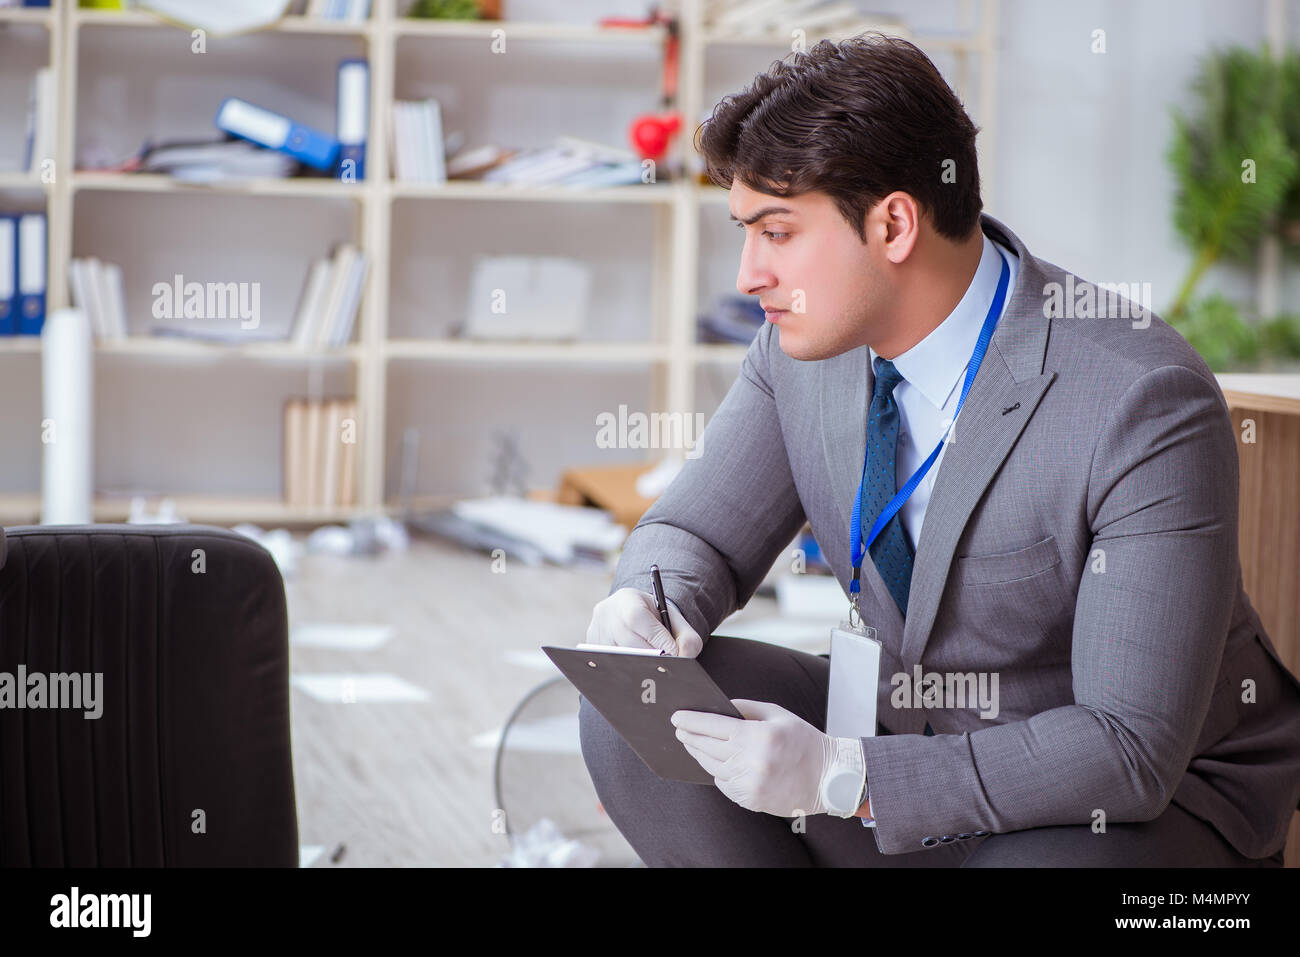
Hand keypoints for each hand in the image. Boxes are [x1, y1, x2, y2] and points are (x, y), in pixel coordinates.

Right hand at [585, 587, 703, 657]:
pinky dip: (627, 669)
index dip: (657, 640)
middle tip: (666, 667)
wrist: (632, 612)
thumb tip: (684, 657)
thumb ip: (687, 637)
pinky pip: (610, 664)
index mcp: (626, 599)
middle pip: (627, 642)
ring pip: (618, 658)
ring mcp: (595, 632)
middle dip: (651, 657)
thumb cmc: (655, 618)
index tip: (674, 655)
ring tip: (653, 668)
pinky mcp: (592, 648)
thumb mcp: (674, 619)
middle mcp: (605, 614)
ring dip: (639, 666)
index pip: (638, 619)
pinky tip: (638, 668)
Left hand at [671, 700, 840, 816]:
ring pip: (712, 767)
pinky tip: (714, 763)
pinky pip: (724, 784)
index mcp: (757, 737)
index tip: (676, 717)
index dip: (692, 721)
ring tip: (692, 744)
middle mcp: (750, 762)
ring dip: (699, 755)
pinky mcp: (750, 800)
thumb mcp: (777, 714)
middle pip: (707, 748)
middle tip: (679, 729)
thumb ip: (746, 708)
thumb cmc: (803, 741)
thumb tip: (718, 708)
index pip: (713, 727)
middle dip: (690, 737)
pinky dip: (717, 772)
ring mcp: (749, 785)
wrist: (828, 777)